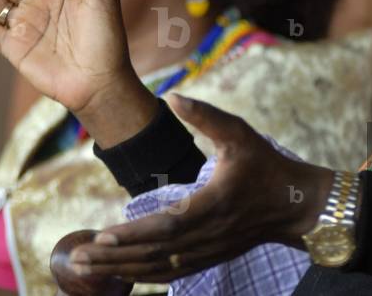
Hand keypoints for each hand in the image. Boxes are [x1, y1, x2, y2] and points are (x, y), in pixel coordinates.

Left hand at [67, 94, 334, 282]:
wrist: (296, 204)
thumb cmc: (266, 166)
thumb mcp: (240, 134)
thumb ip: (206, 116)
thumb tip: (173, 97)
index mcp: (213, 204)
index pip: (167, 226)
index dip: (134, 234)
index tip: (102, 235)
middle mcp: (208, 235)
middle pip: (154, 254)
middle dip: (112, 257)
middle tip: (75, 257)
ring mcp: (208, 252)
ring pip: (157, 268)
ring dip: (119, 269)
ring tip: (82, 266)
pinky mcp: (208, 258)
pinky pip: (169, 273)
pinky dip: (140, 276)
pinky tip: (117, 272)